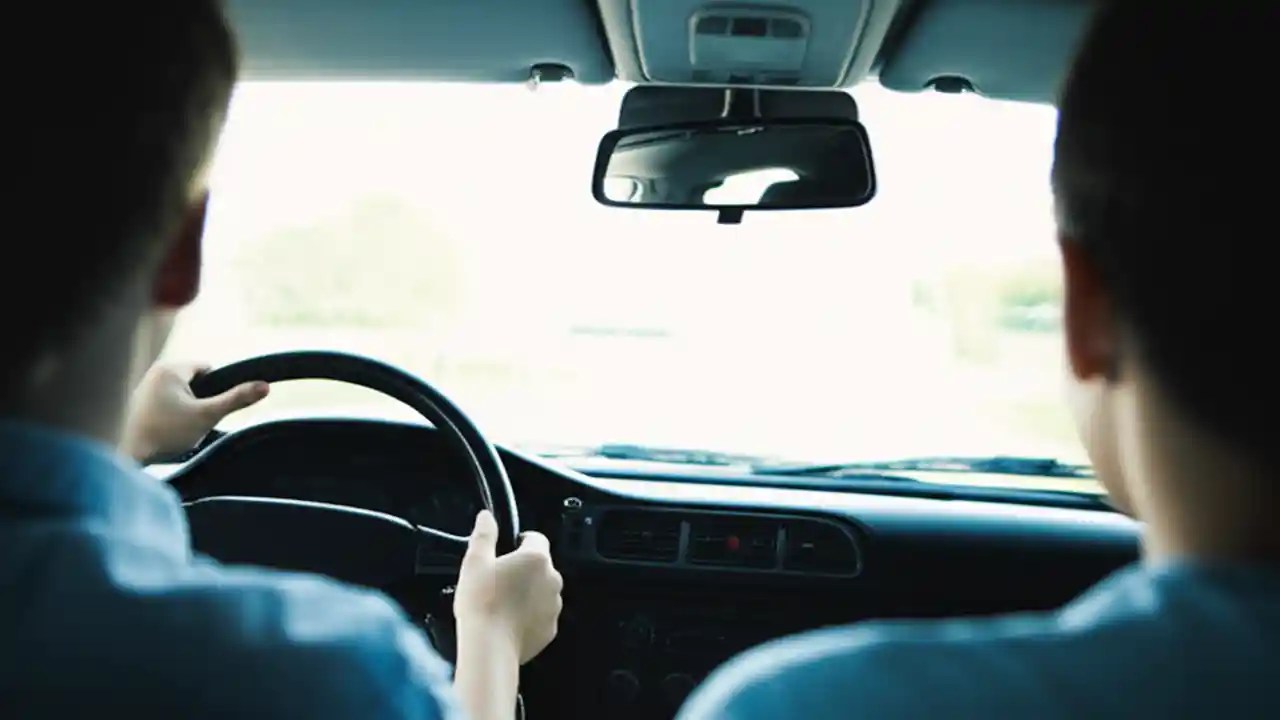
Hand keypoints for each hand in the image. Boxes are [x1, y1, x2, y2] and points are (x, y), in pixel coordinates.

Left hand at [121, 361, 268, 461]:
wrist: (125, 455)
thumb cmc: (165, 433)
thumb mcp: (207, 416)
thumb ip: (237, 399)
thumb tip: (265, 386)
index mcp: (170, 369)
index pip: (206, 368)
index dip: (214, 390)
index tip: (207, 409)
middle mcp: (153, 373)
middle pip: (192, 384)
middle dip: (197, 403)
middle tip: (192, 423)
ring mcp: (141, 388)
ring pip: (177, 396)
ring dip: (183, 411)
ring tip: (176, 431)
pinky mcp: (134, 404)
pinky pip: (162, 406)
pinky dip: (167, 418)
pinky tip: (163, 434)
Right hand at [454, 511, 562, 663]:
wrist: (489, 647)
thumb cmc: (481, 602)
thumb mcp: (475, 562)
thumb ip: (484, 535)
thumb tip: (486, 516)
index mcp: (536, 558)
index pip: (536, 538)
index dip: (521, 541)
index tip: (506, 551)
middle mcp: (552, 579)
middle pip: (540, 566)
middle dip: (524, 570)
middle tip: (499, 580)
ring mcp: (554, 605)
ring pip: (542, 591)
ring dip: (529, 592)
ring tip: (503, 603)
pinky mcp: (551, 629)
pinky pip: (542, 615)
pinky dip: (530, 615)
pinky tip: (510, 621)